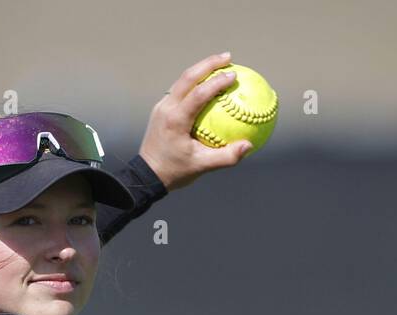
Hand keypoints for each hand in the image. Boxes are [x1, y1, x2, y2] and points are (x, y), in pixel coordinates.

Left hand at [138, 52, 254, 191]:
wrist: (147, 175)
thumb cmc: (175, 171)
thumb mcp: (202, 167)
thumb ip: (226, 157)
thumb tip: (249, 145)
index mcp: (176, 120)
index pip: (198, 94)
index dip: (217, 82)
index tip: (234, 75)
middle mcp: (166, 108)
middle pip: (188, 77)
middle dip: (209, 63)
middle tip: (228, 57)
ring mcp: (161, 107)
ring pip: (182, 79)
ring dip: (201, 68)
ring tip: (220, 63)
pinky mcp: (161, 109)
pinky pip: (179, 89)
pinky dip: (195, 82)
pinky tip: (208, 83)